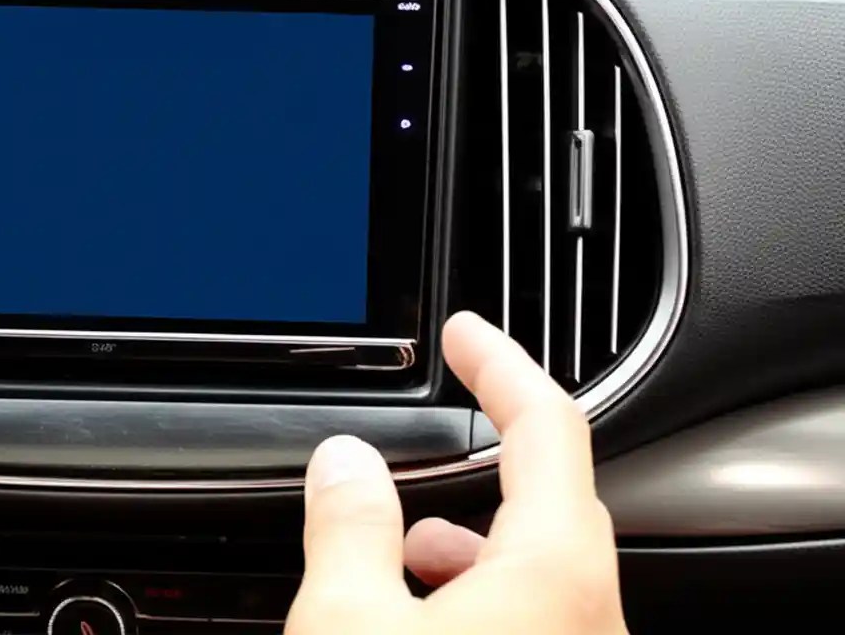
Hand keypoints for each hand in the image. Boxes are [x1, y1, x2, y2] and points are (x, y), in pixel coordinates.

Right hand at [287, 312, 626, 633]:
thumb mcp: (349, 623)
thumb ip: (351, 527)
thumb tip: (346, 462)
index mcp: (555, 576)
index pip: (549, 427)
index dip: (500, 365)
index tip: (465, 334)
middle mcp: (592, 620)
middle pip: (554, 503)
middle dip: (483, 464)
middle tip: (430, 442)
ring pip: (546, 575)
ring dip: (477, 544)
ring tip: (410, 553)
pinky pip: (539, 625)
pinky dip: (488, 602)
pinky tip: (426, 620)